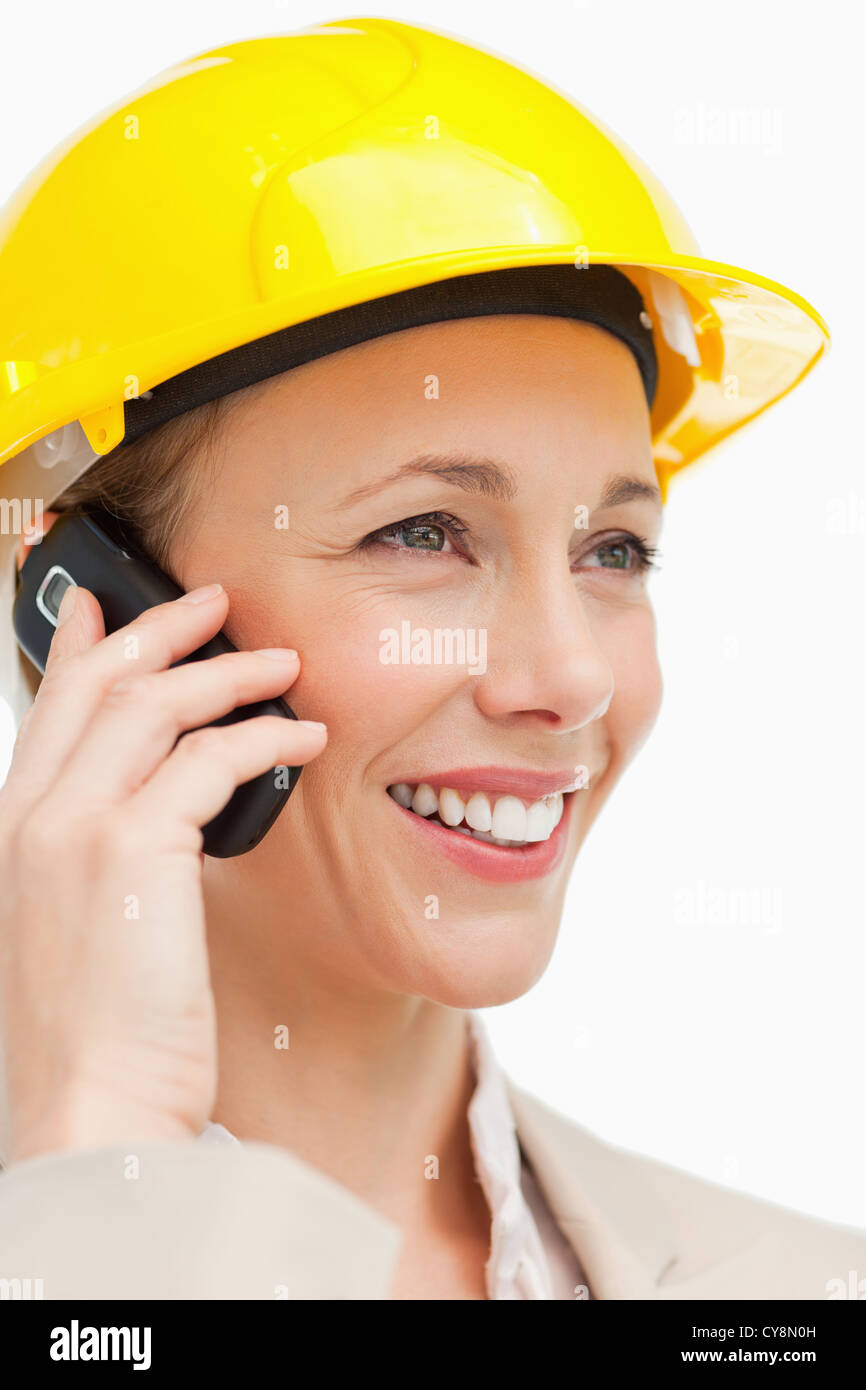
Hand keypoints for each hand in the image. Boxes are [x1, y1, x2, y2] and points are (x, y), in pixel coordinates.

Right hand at [0, 581, 326, 1162]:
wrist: (88, 1111)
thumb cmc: (96, 1037)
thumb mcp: (77, 929)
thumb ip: (100, 860)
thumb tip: (160, 816)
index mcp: (13, 832)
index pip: (49, 710)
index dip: (82, 646)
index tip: (108, 605)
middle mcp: (32, 817)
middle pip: (101, 684)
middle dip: (163, 630)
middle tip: (217, 603)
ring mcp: (74, 828)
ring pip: (155, 705)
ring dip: (228, 674)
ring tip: (284, 664)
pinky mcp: (131, 849)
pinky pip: (210, 760)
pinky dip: (264, 739)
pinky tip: (303, 741)